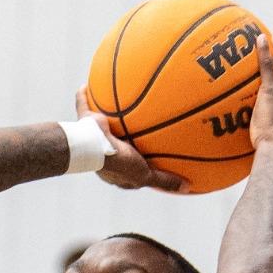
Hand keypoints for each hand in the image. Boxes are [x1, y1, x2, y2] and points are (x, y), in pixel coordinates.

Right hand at [70, 90, 186, 193]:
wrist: (92, 149)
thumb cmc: (118, 163)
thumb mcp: (145, 174)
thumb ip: (163, 180)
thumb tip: (188, 188)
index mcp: (115, 168)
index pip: (131, 168)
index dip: (142, 164)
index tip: (154, 158)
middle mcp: (104, 153)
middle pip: (120, 144)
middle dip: (129, 137)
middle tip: (142, 129)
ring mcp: (93, 137)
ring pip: (105, 123)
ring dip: (110, 113)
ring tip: (122, 100)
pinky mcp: (85, 121)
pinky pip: (85, 104)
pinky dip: (85, 95)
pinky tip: (88, 84)